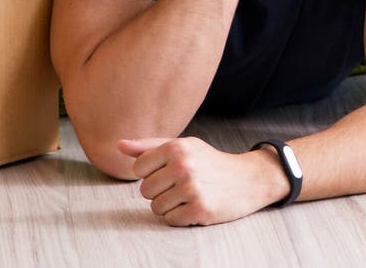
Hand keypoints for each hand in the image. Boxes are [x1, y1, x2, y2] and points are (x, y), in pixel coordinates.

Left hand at [117, 137, 288, 225]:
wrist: (247, 179)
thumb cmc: (209, 161)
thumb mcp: (183, 146)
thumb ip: (149, 146)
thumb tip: (119, 145)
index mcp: (176, 146)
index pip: (138, 169)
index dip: (152, 173)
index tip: (170, 171)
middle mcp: (183, 165)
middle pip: (144, 191)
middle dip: (160, 191)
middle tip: (182, 184)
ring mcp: (191, 188)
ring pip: (155, 208)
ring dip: (170, 205)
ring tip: (190, 194)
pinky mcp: (199, 209)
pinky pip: (170, 220)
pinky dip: (181, 217)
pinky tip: (196, 205)